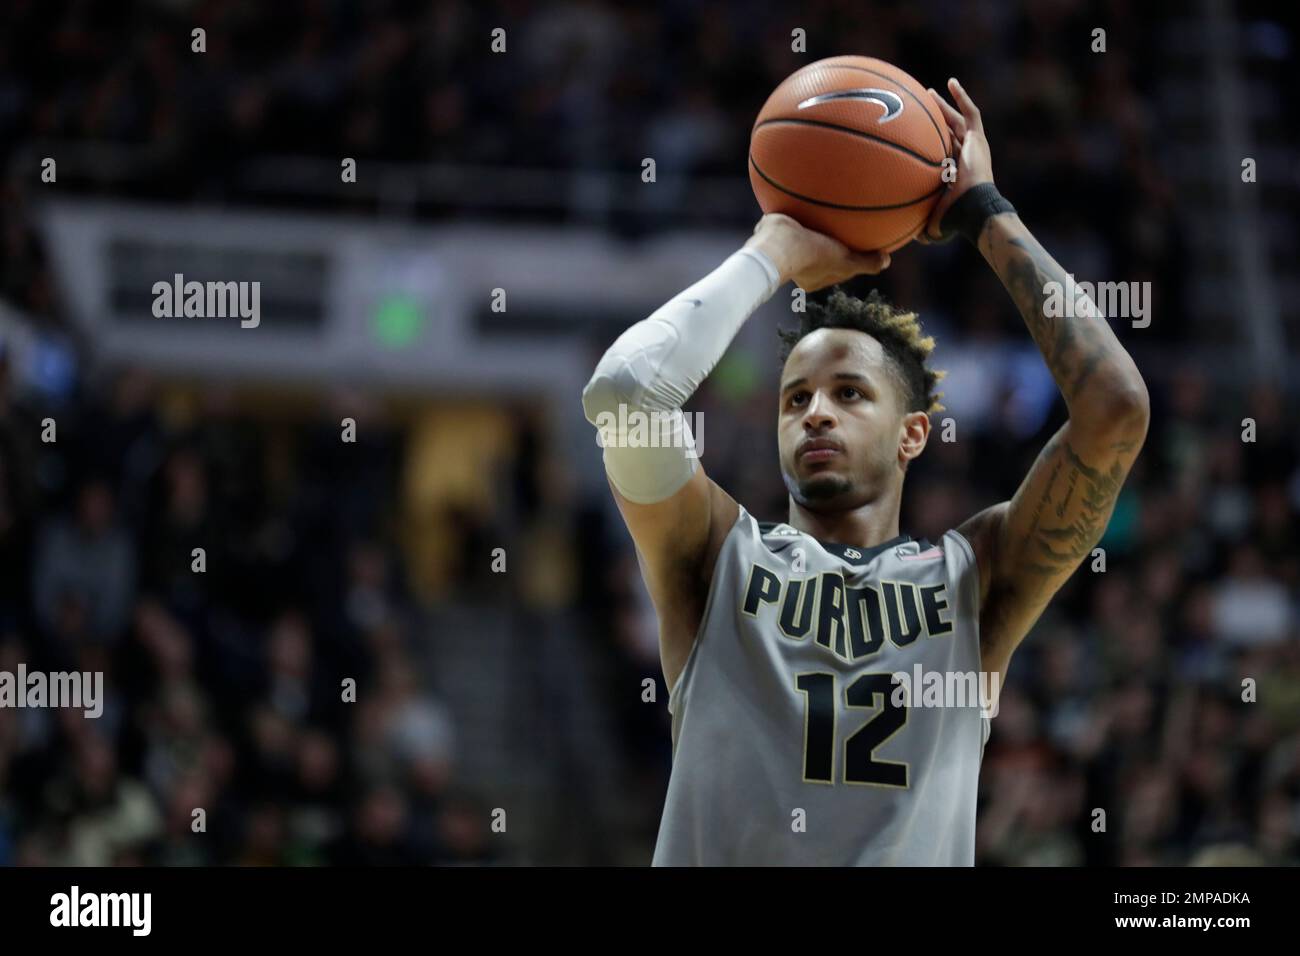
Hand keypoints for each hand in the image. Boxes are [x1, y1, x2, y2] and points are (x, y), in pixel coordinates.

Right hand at [744, 213, 889, 291]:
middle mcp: (797, 266)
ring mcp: (783, 249)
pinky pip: (789, 216)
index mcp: (812, 278)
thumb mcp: (846, 261)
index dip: (848, 258)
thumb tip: (887, 261)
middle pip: (819, 251)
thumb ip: (866, 263)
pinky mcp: (772, 231)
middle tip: (842, 227)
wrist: (777, 243)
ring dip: (811, 223)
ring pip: (801, 234)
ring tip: (823, 208)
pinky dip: (797, 208)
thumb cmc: (813, 255)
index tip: (858, 247)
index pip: (835, 268)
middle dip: (829, 240)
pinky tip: (807, 193)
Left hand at [919, 77, 994, 241]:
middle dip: (934, 122)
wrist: (972, 208)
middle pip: (948, 134)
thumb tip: (897, 237)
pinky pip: (970, 113)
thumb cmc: (952, 219)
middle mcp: (964, 158)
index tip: (912, 139)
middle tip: (919, 109)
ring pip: (957, 121)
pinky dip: (962, 97)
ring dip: (944, 106)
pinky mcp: (979, 139)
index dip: (929, 147)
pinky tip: (950, 83)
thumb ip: (915, 225)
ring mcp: (973, 147)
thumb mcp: (929, 224)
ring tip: (929, 92)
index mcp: (954, 175)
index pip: (941, 156)